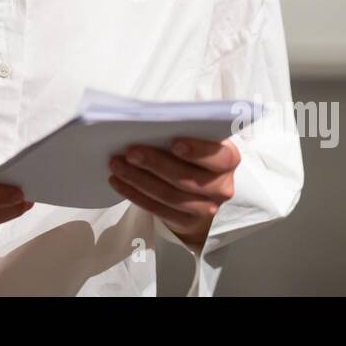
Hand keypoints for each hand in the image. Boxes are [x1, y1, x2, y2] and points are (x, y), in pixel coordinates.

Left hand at [107, 137, 241, 246]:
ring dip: (138, 179)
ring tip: (117, 165)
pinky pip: (158, 209)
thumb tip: (151, 123)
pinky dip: (134, 194)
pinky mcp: (186, 222)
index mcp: (228, 159)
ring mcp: (206, 208)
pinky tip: (118, 181)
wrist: (200, 191)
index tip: (175, 143)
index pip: (220, 157)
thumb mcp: (198, 140)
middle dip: (155, 164)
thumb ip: (184, 132)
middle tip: (130, 151)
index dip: (198, 151)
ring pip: (169, 196)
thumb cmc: (194, 155)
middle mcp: (222, 187)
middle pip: (187, 178)